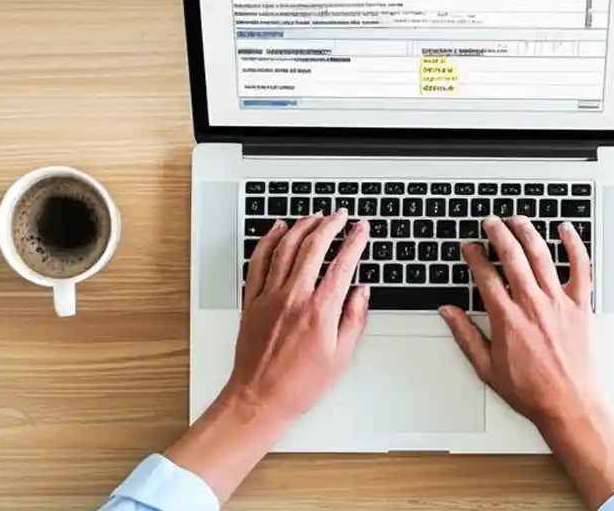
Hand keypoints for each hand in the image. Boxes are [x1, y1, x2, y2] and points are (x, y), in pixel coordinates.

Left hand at [227, 208, 370, 420]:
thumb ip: (353, 319)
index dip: (355, 242)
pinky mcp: (252, 301)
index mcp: (319, 312)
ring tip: (315, 217)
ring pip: (285, 248)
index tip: (361, 230)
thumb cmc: (299, 385)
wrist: (259, 398)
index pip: (341, 265)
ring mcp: (269, 297)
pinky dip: (268, 241)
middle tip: (341, 216)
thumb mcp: (340, 357)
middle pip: (313, 247)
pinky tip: (278, 230)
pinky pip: (258, 262)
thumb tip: (361, 292)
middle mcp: (293, 298)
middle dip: (330, 225)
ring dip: (303, 227)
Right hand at [439, 216, 613, 507]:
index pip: (485, 276)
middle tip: (490, 223)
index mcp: (508, 319)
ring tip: (517, 219)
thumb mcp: (487, 368)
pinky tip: (565, 230)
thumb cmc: (532, 392)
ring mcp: (559, 302)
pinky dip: (574, 245)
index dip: (474, 256)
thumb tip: (448, 312)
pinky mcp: (581, 305)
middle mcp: (533, 304)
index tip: (468, 247)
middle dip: (497, 234)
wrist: (571, 405)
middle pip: (512, 256)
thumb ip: (466, 336)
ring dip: (527, 232)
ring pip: (541, 255)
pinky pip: (580, 267)